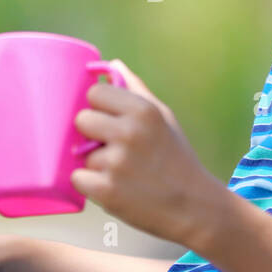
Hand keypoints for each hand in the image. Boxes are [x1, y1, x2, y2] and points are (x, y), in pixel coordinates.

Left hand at [71, 59, 222, 245]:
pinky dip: (90, 185)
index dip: (99, 107)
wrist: (194, 207)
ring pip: (81, 154)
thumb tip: (113, 64)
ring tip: (122, 173)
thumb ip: (136, 89)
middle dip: (92, 134)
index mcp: (143, 111)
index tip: (109, 119)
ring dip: (95, 164)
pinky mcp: (107, 192)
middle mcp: (129, 133)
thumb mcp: (164, 117)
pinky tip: (114, 187)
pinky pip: (78, 178)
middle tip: (112, 147)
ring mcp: (117, 163)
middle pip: (81, 120)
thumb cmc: (176, 158)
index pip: (94, 93)